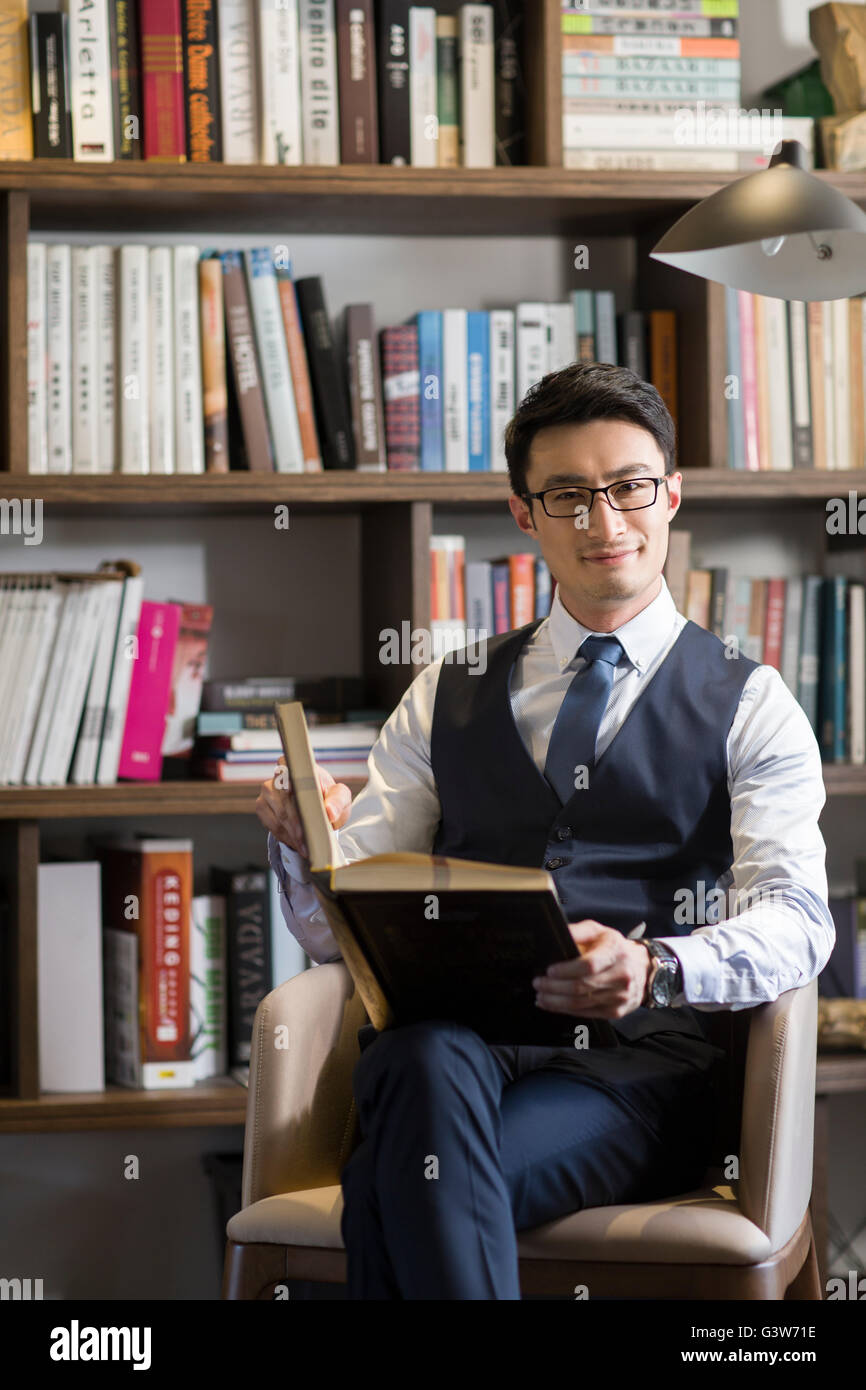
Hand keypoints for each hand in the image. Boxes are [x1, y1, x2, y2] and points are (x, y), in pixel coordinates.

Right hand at [255, 755, 352, 858]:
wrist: (320, 807)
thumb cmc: (329, 799)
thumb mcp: (341, 798)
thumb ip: (337, 801)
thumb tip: (329, 811)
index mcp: (299, 767)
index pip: (289, 768)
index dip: (292, 784)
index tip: (298, 797)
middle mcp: (279, 775)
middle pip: (285, 802)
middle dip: (297, 825)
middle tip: (309, 841)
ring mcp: (267, 791)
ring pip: (278, 817)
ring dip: (292, 835)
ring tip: (306, 847)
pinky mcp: (262, 806)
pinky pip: (271, 825)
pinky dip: (285, 837)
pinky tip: (297, 843)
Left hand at [532, 920, 651, 1018]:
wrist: (642, 968)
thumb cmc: (615, 948)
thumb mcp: (599, 931)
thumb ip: (578, 932)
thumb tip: (558, 935)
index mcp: (615, 952)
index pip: (589, 965)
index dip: (566, 970)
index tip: (549, 971)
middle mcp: (621, 975)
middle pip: (582, 987)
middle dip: (554, 987)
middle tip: (538, 983)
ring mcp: (620, 996)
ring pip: (581, 1003)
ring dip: (556, 1002)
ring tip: (541, 995)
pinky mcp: (616, 1011)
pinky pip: (586, 1013)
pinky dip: (566, 1011)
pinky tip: (553, 1005)